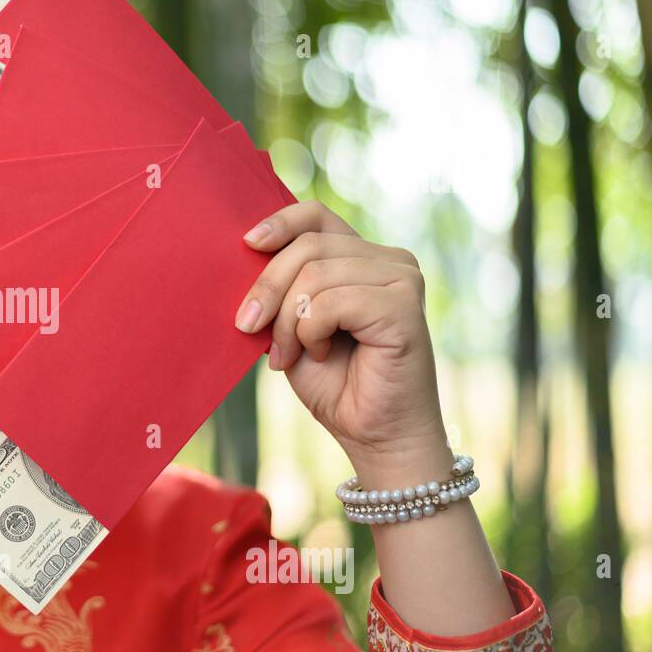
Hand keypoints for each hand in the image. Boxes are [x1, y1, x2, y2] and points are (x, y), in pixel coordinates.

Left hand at [234, 200, 451, 481]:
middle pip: (307, 247)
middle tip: (249, 329)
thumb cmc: (335, 383)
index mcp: (363, 257)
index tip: (247, 244)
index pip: (316, 215)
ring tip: (291, 354)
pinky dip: (310, 332)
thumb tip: (247, 250)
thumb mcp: (294, 325)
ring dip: (288, 322)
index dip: (279, 222)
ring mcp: (402, 280)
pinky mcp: (404, 307)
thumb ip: (284, 287)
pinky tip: (321, 354)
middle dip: (268, 290)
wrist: (373, 435)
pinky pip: (331, 302)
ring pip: (314, 275)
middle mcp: (390, 260)